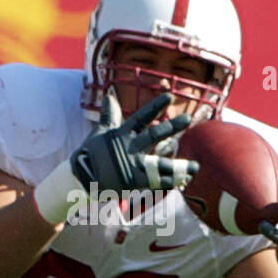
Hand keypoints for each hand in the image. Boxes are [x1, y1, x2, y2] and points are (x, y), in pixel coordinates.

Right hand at [69, 93, 197, 191]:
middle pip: (154, 135)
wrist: (81, 178)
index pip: (141, 117)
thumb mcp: (100, 133)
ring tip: (196, 166)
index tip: (169, 96)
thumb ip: (108, 115)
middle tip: (187, 118)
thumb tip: (108, 95)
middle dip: (171, 126)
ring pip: (160, 164)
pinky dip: (170, 182)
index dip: (155, 106)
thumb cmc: (91, 154)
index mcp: (122, 134)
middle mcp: (130, 148)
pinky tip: (184, 182)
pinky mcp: (133, 181)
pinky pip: (156, 182)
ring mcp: (132, 165)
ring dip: (179, 166)